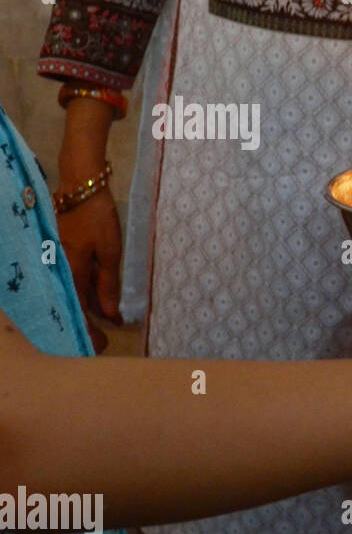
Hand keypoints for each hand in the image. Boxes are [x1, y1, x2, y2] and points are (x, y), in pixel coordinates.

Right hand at [57, 189, 120, 354]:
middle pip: (74, 305)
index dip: (88, 330)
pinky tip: (99, 300)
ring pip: (74, 292)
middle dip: (89, 324)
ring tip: (106, 323)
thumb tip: (111, 314)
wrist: (79, 187)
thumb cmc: (97, 218)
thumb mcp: (109, 252)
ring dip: (89, 308)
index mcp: (71, 272)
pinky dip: (86, 292)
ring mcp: (59, 262)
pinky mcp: (62, 254)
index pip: (78, 310)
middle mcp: (60, 270)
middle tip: (104, 340)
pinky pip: (74, 280)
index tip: (100, 346)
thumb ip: (108, 284)